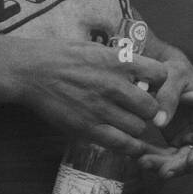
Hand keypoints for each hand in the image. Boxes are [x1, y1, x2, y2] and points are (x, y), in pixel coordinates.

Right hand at [16, 41, 167, 154]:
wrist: (32, 71)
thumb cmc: (63, 55)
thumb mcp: (96, 47)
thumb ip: (120, 60)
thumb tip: (140, 70)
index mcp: (118, 61)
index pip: (160, 73)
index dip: (160, 82)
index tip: (153, 86)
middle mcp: (113, 85)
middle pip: (152, 106)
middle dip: (150, 110)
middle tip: (142, 110)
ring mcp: (101, 108)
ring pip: (138, 127)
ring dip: (138, 127)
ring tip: (130, 123)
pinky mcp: (87, 128)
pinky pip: (120, 143)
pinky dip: (129, 146)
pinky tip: (129, 143)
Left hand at [137, 49, 192, 179]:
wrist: (165, 72)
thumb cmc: (174, 69)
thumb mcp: (173, 74)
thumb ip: (167, 95)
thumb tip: (159, 122)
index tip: (191, 161)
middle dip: (181, 165)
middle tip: (162, 171)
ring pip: (184, 159)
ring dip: (166, 165)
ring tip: (143, 163)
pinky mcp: (179, 140)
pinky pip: (170, 156)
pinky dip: (156, 158)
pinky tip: (139, 158)